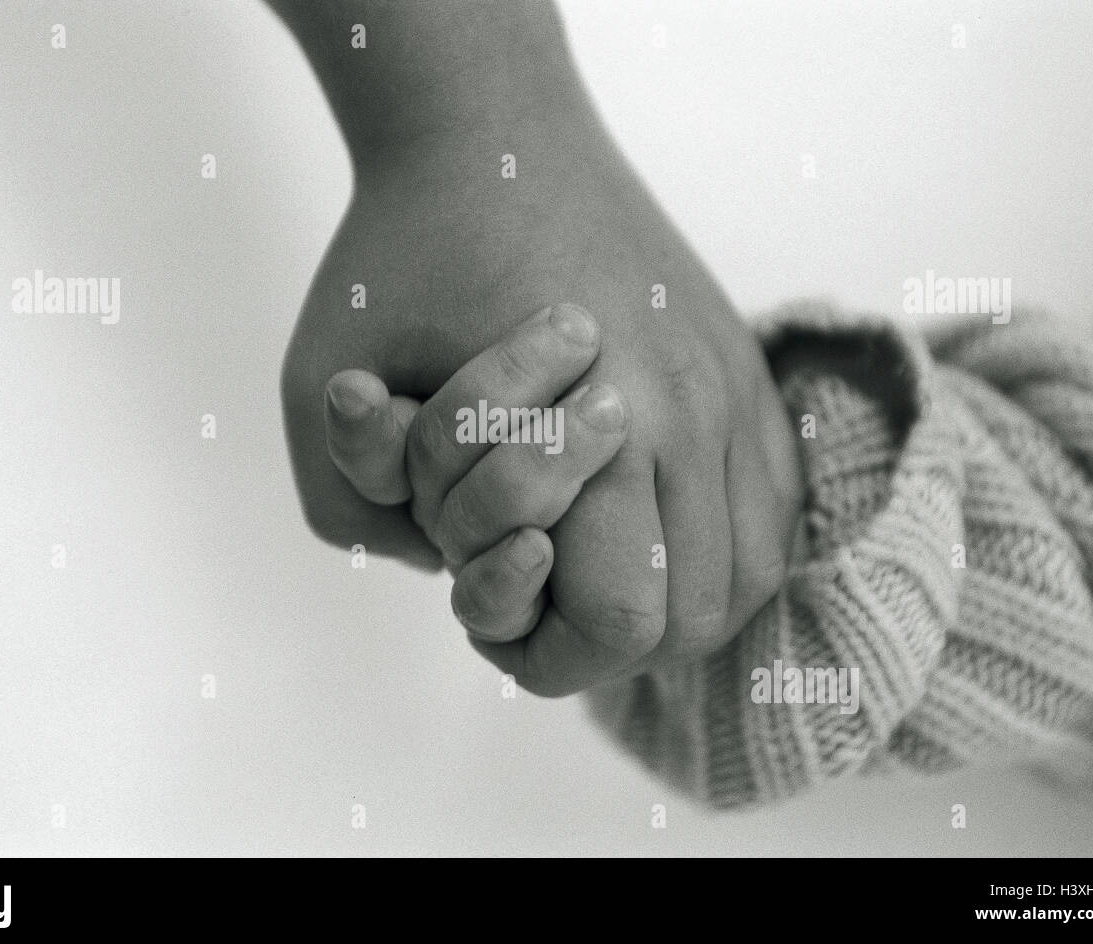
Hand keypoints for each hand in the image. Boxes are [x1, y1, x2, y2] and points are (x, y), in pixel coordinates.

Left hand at [282, 122, 801, 694]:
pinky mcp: (746, 369)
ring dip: (674, 604)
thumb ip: (362, 516)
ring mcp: (732, 388)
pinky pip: (774, 506)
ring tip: (598, 573)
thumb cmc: (399, 259)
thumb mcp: (319, 387)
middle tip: (539, 598)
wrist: (492, 135)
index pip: (622, 620)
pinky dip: (720, 550)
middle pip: (696, 616)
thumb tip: (454, 573)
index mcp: (602, 424)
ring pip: (750, 572)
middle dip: (608, 641)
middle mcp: (692, 413)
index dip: (549, 658)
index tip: (490, 623)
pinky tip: (656, 527)